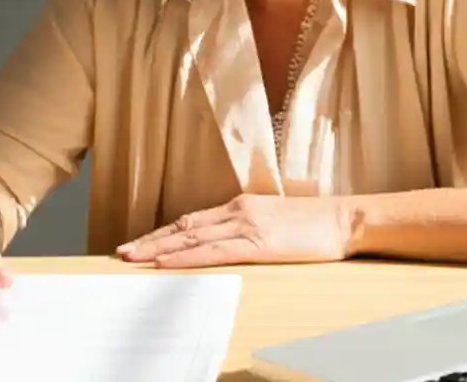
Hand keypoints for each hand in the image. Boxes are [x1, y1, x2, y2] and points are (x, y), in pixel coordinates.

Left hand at [115, 193, 356, 267]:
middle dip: (151, 240)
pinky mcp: (259, 244)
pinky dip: (187, 257)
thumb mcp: (276, 220)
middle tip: (122, 252)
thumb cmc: (316, 223)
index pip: (193, 221)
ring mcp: (247, 226)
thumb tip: (229, 241)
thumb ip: (251, 227)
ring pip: (192, 239)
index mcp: (242, 205)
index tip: (140, 242)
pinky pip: (214, 251)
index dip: (164, 233)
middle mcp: (238, 212)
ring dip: (159, 249)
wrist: (344, 219)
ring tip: (134, 258)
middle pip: (184, 227)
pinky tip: (168, 262)